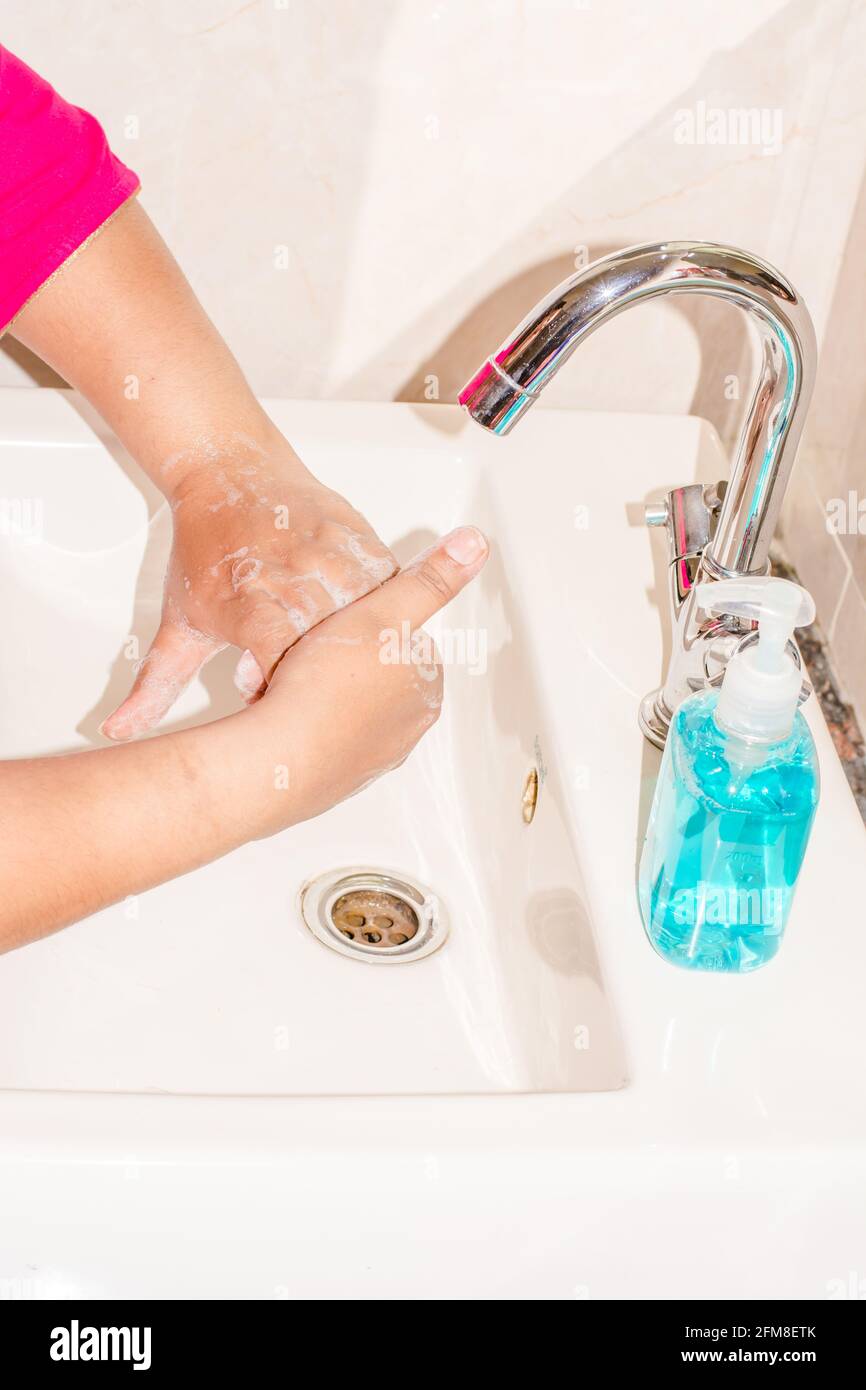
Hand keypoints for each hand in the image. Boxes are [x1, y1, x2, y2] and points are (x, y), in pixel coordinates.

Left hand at [101, 430, 396, 740]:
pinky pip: (389, 587)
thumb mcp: (180, 623)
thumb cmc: (204, 552)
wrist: (227, 470)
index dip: (283, 687)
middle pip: (331, 643)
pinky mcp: (358, 537)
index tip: (272, 694)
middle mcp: (291, 574)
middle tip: (308, 679)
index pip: (281, 658)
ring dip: (358, 644)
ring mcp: (329, 554)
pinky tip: (360, 624)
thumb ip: (158, 685)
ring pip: (369, 615)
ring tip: (336, 655)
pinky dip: (381, 610)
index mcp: (247, 601)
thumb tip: (119, 731)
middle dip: (324, 672)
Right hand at [248, 525, 488, 829]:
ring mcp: (374, 758)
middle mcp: (408, 729)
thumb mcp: (382, 610)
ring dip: (318, 691)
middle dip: (341, 659)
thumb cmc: (327, 685)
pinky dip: (304, 724)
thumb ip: (429, 579)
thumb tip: (476, 545)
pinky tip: (282, 712)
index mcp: (427, 688)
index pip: (406, 639)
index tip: (340, 624)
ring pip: (344, 706)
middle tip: (308, 653)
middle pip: (373, 673)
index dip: (367, 623)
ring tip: (290, 682)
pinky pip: (321, 738)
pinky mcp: (337, 780)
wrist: (278, 759)